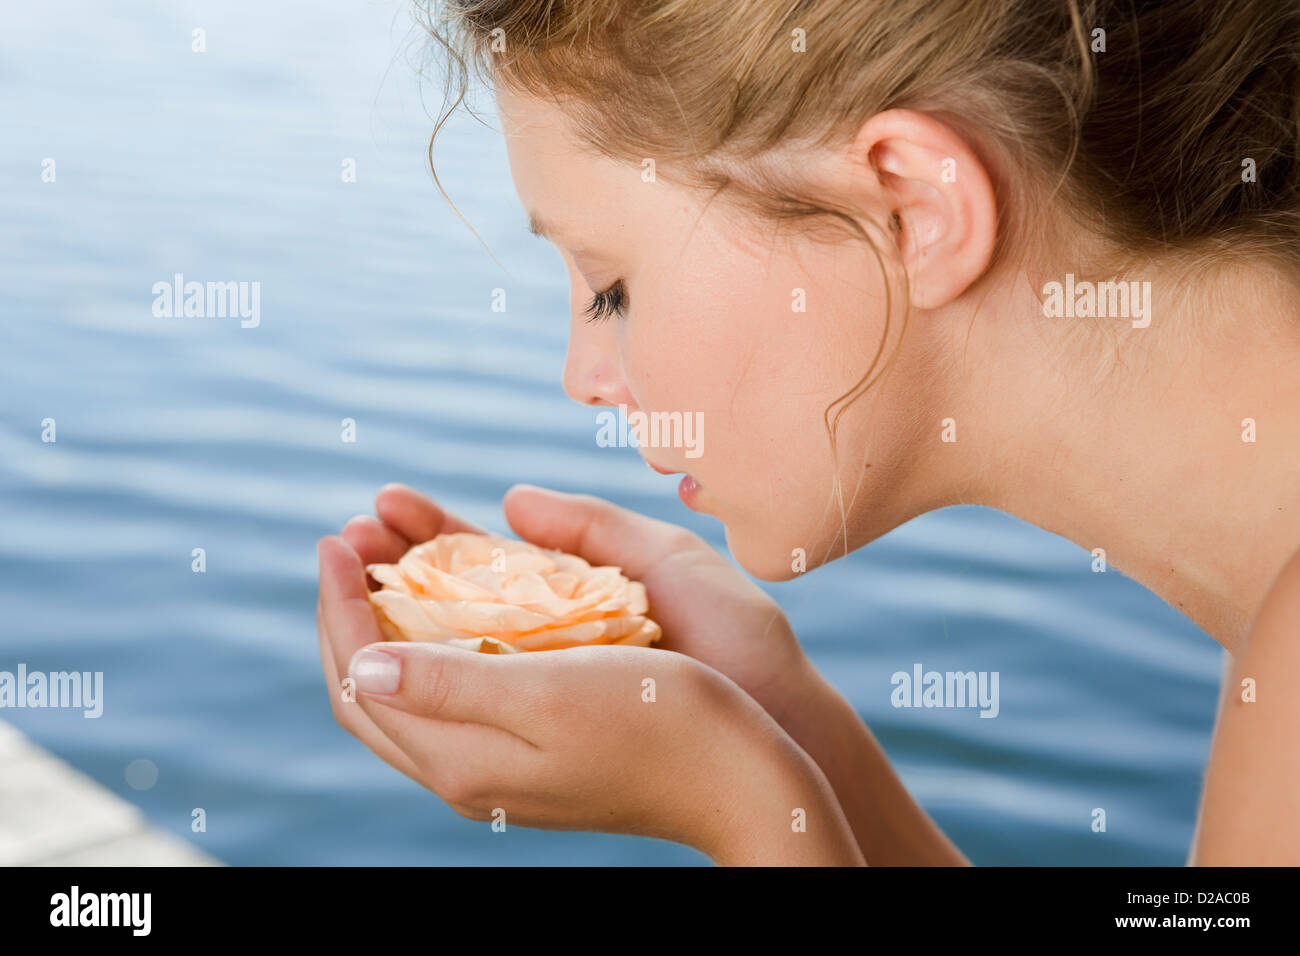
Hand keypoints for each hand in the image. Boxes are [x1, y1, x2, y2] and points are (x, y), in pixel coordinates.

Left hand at [317, 500, 859, 862]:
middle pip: (371, 686)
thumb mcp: (547, 695)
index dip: (338, 604)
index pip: (359, 677)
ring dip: (389, 617)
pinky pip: (454, 689)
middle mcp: (468, 769)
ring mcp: (499, 765)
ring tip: (386, 550)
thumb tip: (358, 665)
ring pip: (412, 686)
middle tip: (351, 536)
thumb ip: (448, 683)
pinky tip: (451, 598)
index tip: (336, 537)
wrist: (738, 775)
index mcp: (460, 757)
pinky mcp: (530, 750)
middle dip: (351, 607)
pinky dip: (434, 637)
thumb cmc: (657, 721)